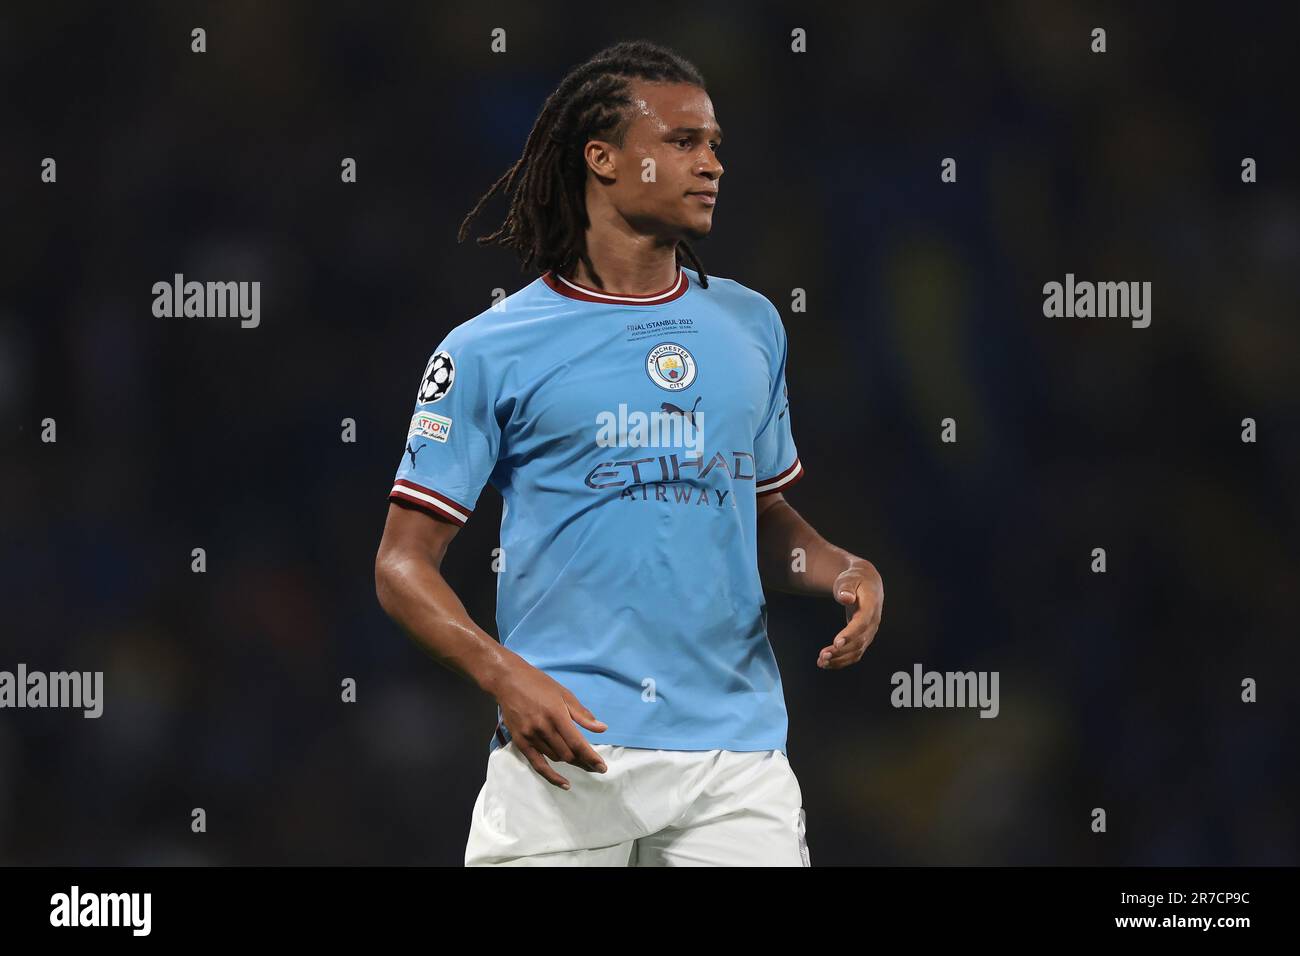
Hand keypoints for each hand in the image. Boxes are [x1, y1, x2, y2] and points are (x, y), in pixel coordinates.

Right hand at [493, 656, 608, 788]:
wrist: (508, 681)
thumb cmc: (539, 684)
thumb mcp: (564, 694)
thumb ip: (582, 714)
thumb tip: (602, 729)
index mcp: (556, 714)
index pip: (577, 743)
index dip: (591, 757)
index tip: (602, 767)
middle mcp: (543, 728)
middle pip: (568, 754)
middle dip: (584, 761)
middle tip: (595, 765)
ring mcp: (530, 736)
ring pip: (556, 758)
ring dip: (570, 762)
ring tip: (582, 764)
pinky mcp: (520, 742)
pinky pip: (538, 764)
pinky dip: (552, 776)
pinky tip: (564, 783)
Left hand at [817, 563, 882, 669]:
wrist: (867, 583)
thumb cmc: (855, 580)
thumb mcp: (849, 579)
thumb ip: (846, 588)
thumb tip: (845, 598)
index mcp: (871, 605)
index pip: (863, 623)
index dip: (850, 634)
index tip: (837, 643)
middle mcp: (873, 622)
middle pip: (859, 641)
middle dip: (841, 651)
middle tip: (823, 656)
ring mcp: (870, 632)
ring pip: (857, 651)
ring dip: (840, 659)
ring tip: (821, 662)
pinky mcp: (864, 638)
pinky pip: (854, 653)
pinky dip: (841, 660)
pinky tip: (826, 663)